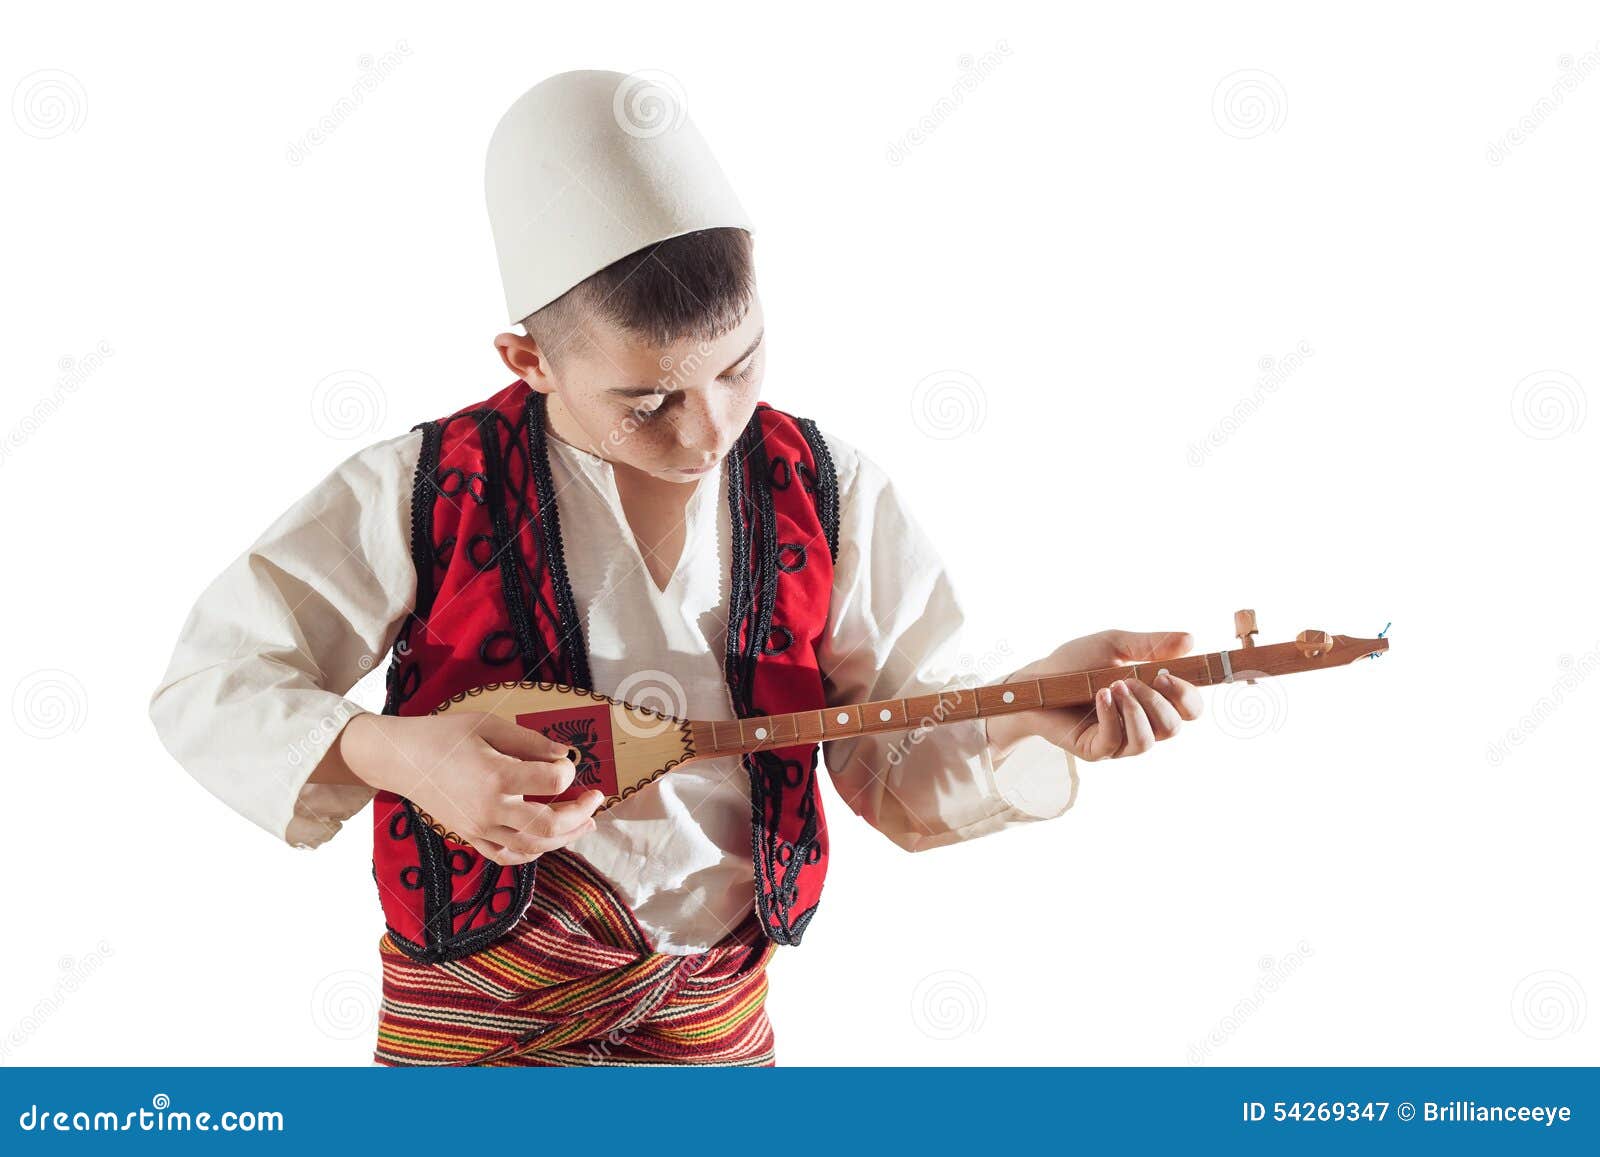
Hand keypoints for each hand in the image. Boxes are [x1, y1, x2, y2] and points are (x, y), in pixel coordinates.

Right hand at [335, 711, 605, 865]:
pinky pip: (506, 856)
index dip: (568, 772)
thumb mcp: (489, 725)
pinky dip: (532, 852)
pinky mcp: (469, 837)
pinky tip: (548, 840)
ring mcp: (478, 828)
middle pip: (548, 825)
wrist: (400, 759)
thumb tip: (566, 755)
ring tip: (586, 824)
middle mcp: (489, 809)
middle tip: (596, 799)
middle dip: (579, 814)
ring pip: (531, 847)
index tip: (567, 762)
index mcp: (496, 776)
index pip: (552, 783)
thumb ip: (531, 741)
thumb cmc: (445, 734)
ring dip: (564, 838)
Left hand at [986, 629, 1203, 761]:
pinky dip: (1111, 716)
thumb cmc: (1075, 663)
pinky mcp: (1096, 750)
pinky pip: (1115, 742)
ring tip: (1114, 685)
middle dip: (1160, 702)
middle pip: (1174, 727)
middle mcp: (1141, 723)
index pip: (1189, 708)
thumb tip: (1191, 640)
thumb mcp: (1114, 644)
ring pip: (1148, 741)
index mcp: (1153, 699)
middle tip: (1134, 679)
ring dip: (1135, 710)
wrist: (1035, 679)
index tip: (1169, 675)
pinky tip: (1099, 695)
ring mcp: (1119, 740)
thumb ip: (1152, 644)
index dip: (1187, 696)